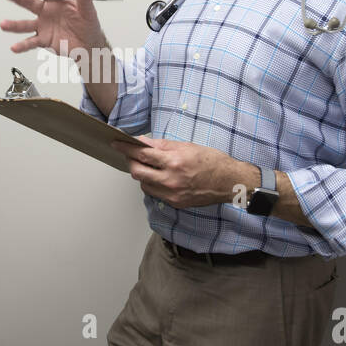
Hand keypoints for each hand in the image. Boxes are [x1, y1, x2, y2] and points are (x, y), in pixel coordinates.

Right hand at [0, 0, 107, 57]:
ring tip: (3, 24)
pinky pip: (30, 42)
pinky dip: (22, 45)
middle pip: (29, 2)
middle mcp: (47, 12)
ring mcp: (43, 26)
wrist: (89, 47)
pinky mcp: (43, 40)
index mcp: (57, 1)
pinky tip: (15, 47)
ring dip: (14, 24)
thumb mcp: (89, 12)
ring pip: (25, 24)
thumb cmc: (88, 26)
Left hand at [111, 137, 252, 209]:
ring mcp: (172, 194)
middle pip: (137, 172)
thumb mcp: (187, 147)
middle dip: (130, 161)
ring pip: (143, 184)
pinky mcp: (175, 203)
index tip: (117, 143)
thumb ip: (163, 146)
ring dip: (141, 174)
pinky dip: (152, 183)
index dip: (126, 148)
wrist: (229, 182)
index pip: (142, 154)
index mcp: (174, 162)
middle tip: (131, 154)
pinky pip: (154, 193)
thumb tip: (143, 143)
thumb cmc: (212, 162)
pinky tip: (158, 176)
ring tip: (149, 166)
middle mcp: (171, 180)